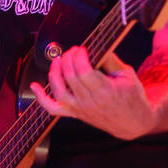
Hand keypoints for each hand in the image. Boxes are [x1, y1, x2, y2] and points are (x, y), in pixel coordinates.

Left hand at [29, 46, 156, 139]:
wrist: (132, 123)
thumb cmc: (131, 97)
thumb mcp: (127, 75)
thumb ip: (110, 59)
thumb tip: (95, 45)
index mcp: (106, 92)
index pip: (85, 72)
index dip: (79, 57)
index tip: (82, 48)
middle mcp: (90, 102)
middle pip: (71, 78)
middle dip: (69, 59)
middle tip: (73, 51)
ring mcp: (80, 109)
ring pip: (59, 91)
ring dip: (55, 73)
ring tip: (59, 60)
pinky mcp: (74, 114)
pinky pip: (53, 108)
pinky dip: (41, 98)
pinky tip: (34, 86)